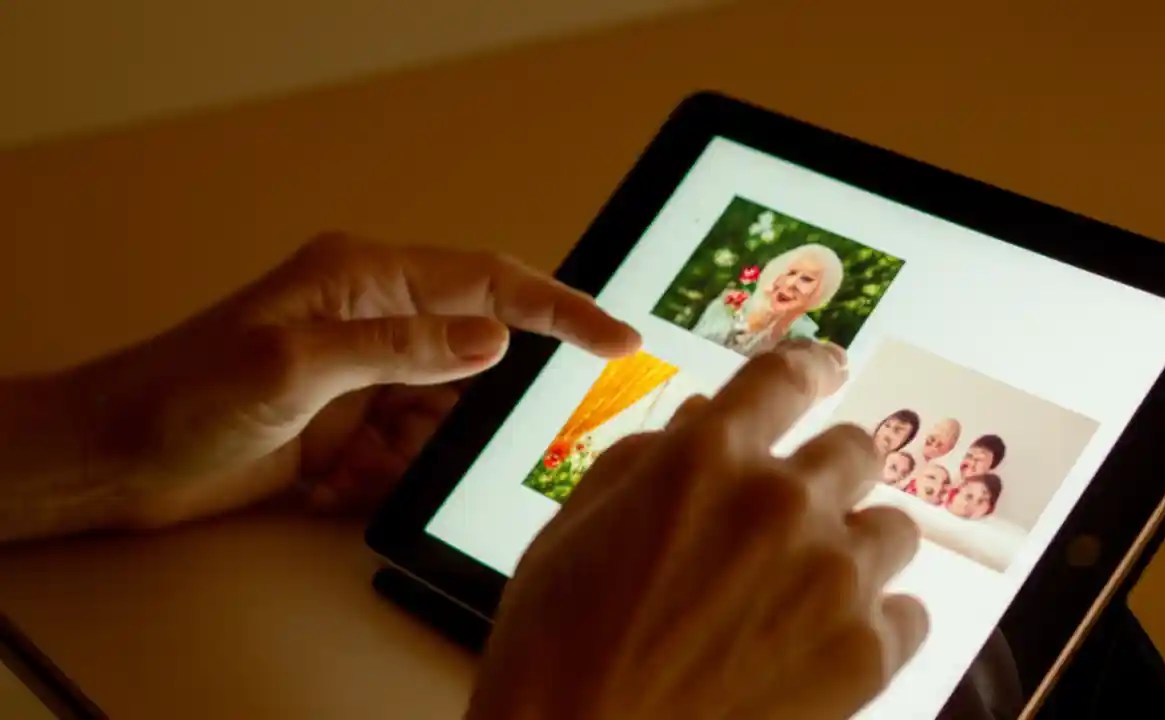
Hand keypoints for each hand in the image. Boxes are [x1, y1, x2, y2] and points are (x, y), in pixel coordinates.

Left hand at [72, 234, 638, 530]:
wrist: (115, 459)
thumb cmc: (184, 393)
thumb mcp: (295, 366)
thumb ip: (401, 348)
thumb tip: (493, 339)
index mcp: (367, 280)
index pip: (489, 284)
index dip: (561, 308)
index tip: (619, 337)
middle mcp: (375, 322)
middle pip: (473, 359)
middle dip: (478, 405)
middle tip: (444, 435)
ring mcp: (364, 378)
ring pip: (444, 418)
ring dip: (415, 453)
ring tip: (351, 463)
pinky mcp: (351, 428)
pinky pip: (408, 456)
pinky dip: (382, 479)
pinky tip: (325, 480)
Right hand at [468, 342, 927, 719]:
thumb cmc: (555, 642)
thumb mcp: (577, 524)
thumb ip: (649, 456)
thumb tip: (707, 415)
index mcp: (706, 458)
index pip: (787, 376)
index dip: (812, 366)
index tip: (825, 370)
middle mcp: (781, 502)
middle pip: (856, 449)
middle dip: (827, 472)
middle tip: (797, 511)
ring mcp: (831, 579)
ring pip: (893, 528)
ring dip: (856, 545)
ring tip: (811, 586)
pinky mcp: (866, 655)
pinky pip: (910, 612)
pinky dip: (875, 621)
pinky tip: (826, 642)